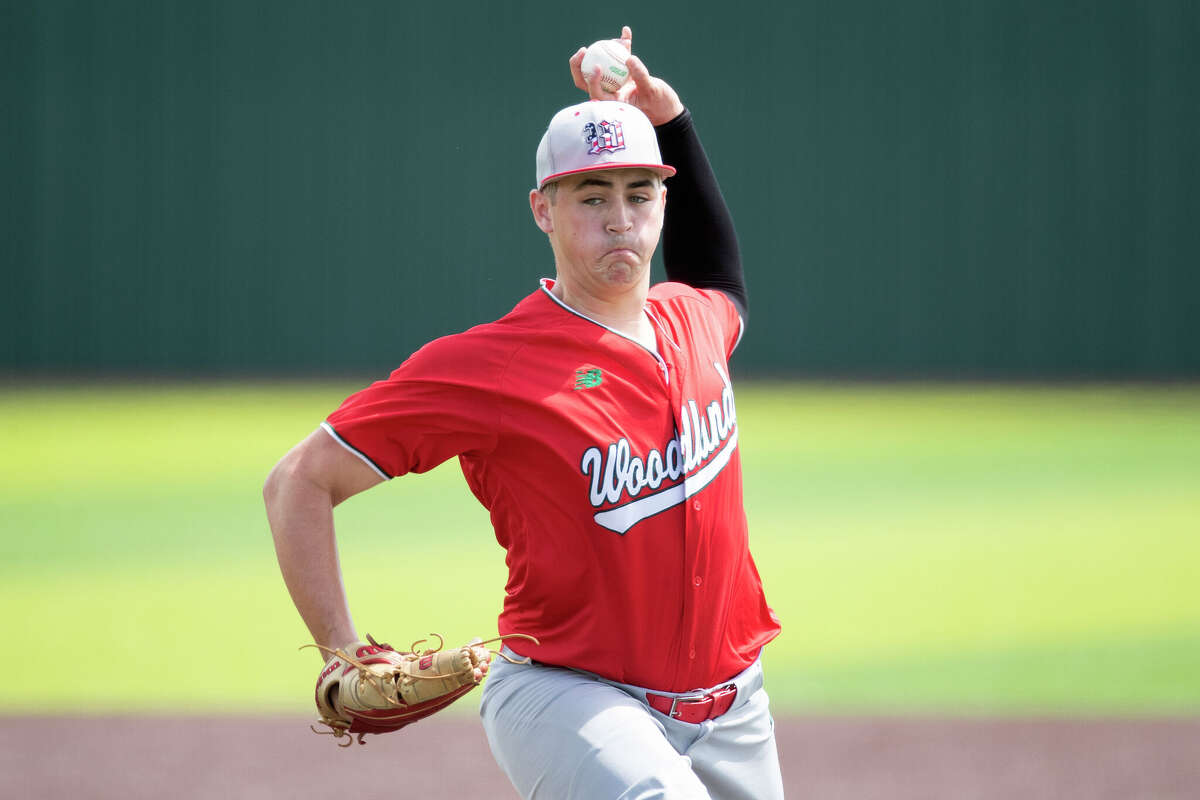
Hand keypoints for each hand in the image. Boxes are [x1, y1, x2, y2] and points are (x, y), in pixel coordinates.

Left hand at [569, 26, 684, 125]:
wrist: (666, 106)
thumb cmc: (659, 104)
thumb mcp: (651, 91)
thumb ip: (641, 76)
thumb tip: (629, 59)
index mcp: (613, 102)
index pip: (595, 93)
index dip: (591, 80)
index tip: (597, 67)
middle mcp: (609, 92)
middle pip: (586, 79)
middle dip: (579, 65)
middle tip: (584, 50)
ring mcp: (615, 82)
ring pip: (602, 66)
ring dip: (604, 51)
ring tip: (613, 40)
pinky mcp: (623, 73)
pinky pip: (619, 58)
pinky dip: (622, 46)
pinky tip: (626, 32)